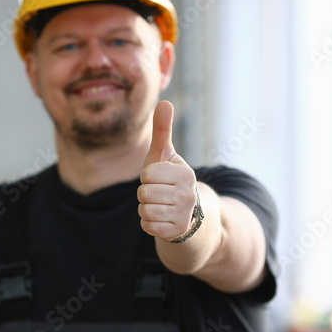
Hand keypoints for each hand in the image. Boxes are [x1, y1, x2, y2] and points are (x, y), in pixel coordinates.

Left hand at [138, 101, 197, 240]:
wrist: (186, 212)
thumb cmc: (169, 179)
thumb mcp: (165, 155)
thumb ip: (162, 129)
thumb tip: (165, 101)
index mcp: (184, 173)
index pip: (147, 175)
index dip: (147, 177)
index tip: (158, 179)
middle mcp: (188, 193)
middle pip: (144, 193)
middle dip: (145, 194)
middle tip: (158, 193)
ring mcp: (183, 214)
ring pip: (144, 210)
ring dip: (146, 208)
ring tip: (159, 205)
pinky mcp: (176, 230)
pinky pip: (147, 225)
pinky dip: (149, 223)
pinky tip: (161, 218)